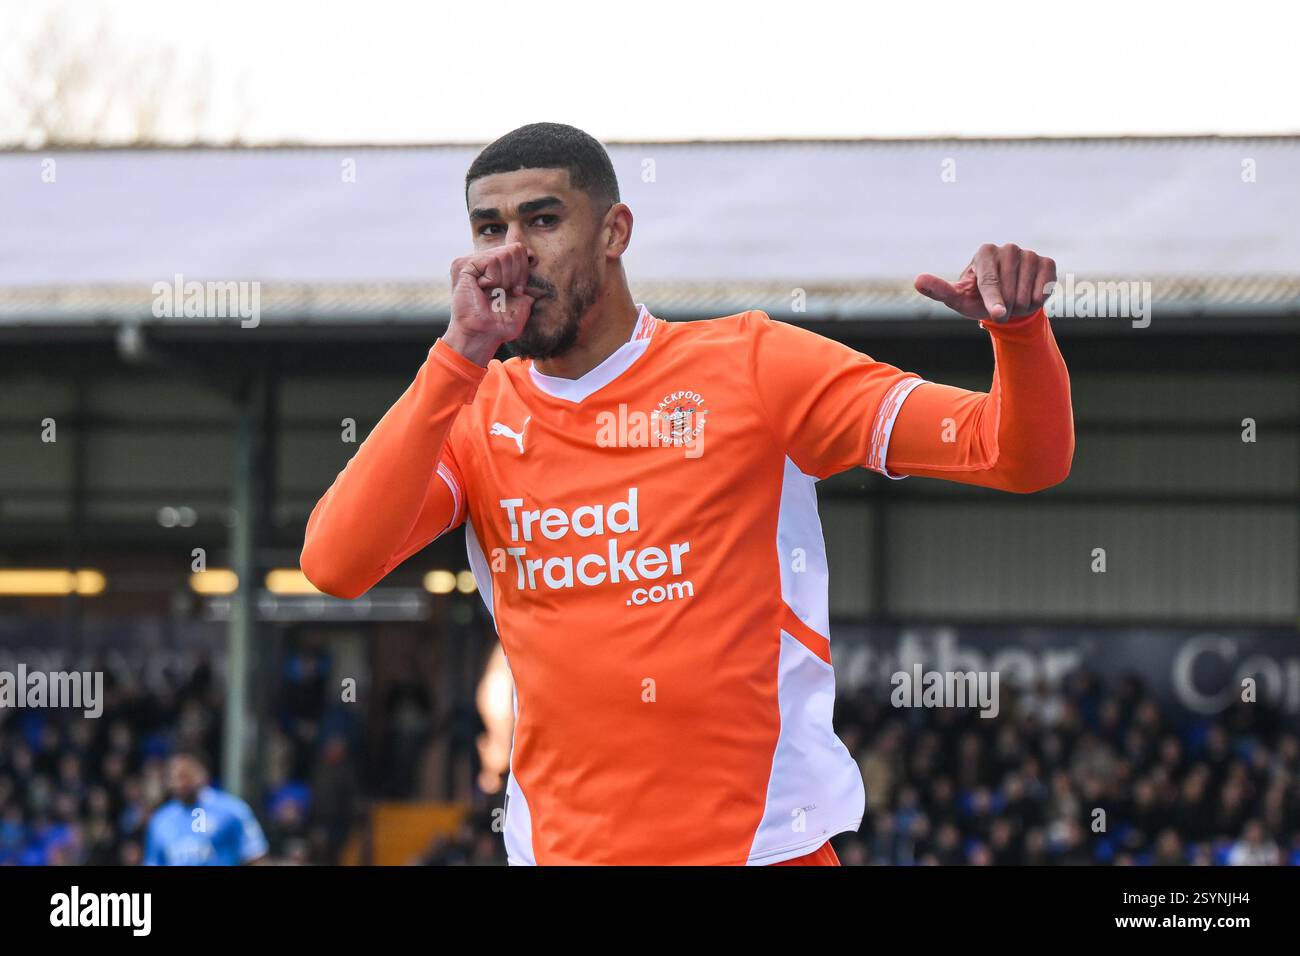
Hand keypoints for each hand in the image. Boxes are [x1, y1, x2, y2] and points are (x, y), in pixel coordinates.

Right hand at [443, 242, 542, 363]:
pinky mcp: (463, 265)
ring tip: (490, 293)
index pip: (518, 249)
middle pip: (514, 250)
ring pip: (504, 255)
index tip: (514, 291)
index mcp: (494, 268)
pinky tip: (483, 289)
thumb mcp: (522, 301)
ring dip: (503, 280)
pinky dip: (494, 279)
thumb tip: (532, 256)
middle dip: (515, 276)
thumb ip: (527, 280)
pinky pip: (492, 261)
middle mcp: (482, 261)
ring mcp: (471, 261)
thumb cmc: (499, 325)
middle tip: (500, 294)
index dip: (522, 271)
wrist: (481, 336)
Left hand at [914, 243, 1055, 321]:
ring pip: (1027, 293)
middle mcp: (1008, 248)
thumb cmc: (977, 298)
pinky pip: (1045, 289)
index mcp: (985, 252)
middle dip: (1005, 308)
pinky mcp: (1047, 262)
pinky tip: (1029, 296)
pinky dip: (1037, 301)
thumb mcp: (957, 298)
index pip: (990, 281)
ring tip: (1013, 302)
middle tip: (1000, 306)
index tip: (997, 315)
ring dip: (1020, 307)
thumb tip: (918, 281)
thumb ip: (939, 290)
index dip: (993, 302)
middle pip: (1009, 290)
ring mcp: (1029, 253)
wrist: (1005, 301)